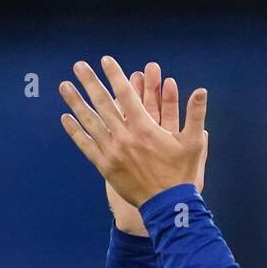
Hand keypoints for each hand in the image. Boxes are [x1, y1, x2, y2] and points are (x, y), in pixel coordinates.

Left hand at [60, 55, 207, 211]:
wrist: (167, 207)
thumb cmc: (181, 175)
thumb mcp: (194, 144)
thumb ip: (195, 115)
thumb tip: (202, 91)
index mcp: (144, 128)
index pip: (126, 94)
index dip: (115, 75)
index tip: (106, 60)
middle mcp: (124, 136)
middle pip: (103, 103)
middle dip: (90, 82)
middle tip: (79, 66)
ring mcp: (112, 152)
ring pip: (90, 122)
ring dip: (76, 102)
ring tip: (64, 86)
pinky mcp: (105, 166)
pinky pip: (86, 146)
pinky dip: (75, 132)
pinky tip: (66, 119)